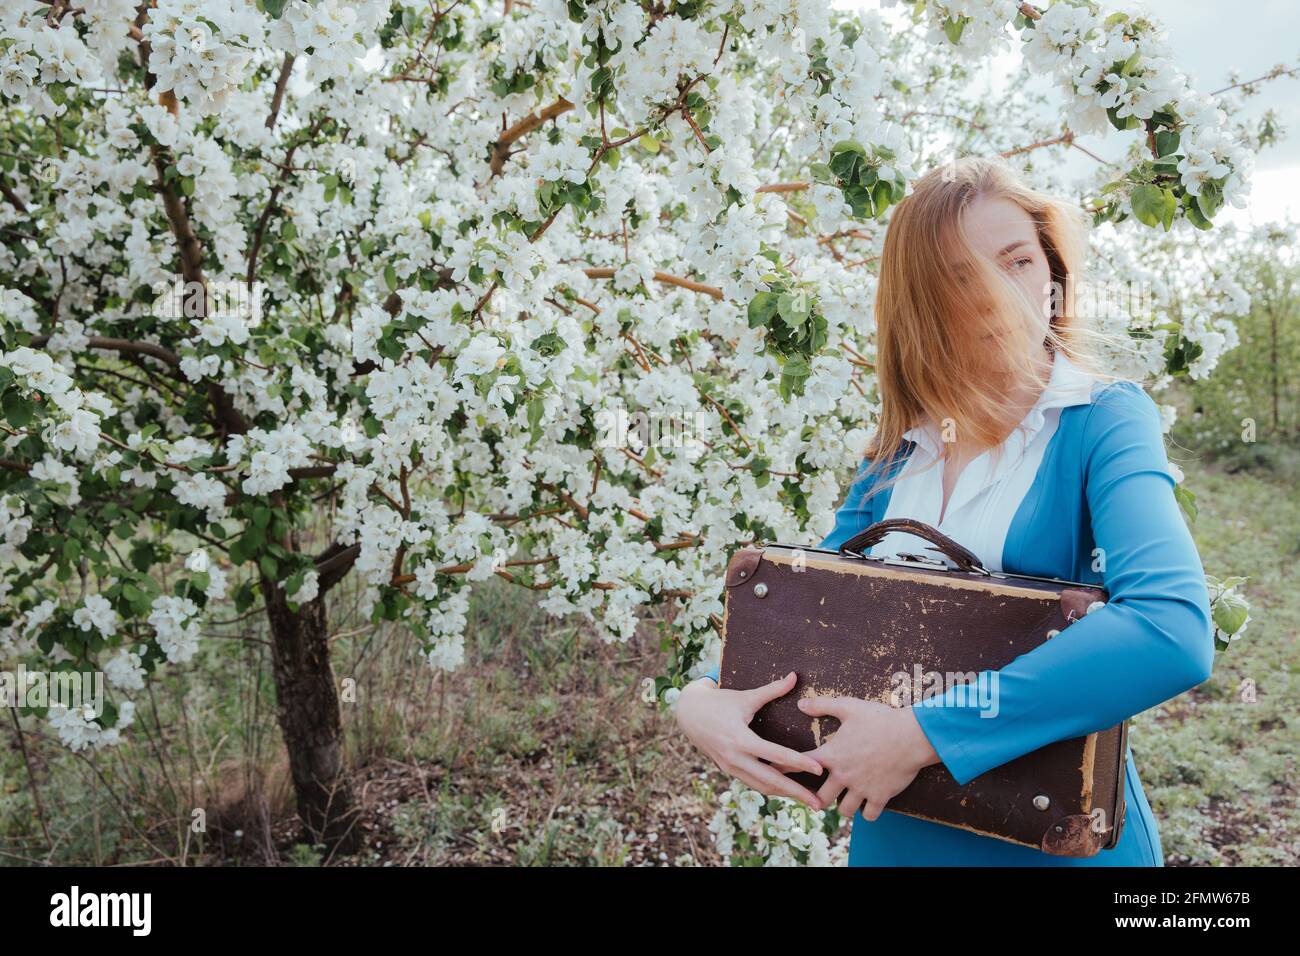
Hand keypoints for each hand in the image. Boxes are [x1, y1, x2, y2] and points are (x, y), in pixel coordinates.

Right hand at [675, 671, 825, 809]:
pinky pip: (752, 783)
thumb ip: (771, 690)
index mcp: (740, 740)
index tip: (820, 770)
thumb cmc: (718, 702)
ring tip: (806, 800)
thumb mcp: (744, 697)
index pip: (777, 756)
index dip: (800, 763)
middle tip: (818, 803)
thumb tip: (795, 676)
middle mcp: (735, 758)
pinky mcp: (728, 770)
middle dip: (795, 793)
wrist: (688, 713)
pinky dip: (770, 788)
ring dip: (784, 794)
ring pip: (761, 786)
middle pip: (771, 781)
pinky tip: (785, 790)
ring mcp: (730, 767)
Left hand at [798, 696, 940, 820]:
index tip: (773, 774)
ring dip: (844, 806)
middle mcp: (843, 775)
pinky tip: (868, 806)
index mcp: (832, 754)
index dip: (784, 769)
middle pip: (821, 798)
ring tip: (845, 801)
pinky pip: (869, 815)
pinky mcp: (880, 796)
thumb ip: (822, 706)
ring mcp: (862, 788)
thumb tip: (801, 704)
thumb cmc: (879, 719)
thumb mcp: (849, 706)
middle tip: (821, 794)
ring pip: (845, 810)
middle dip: (818, 797)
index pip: (799, 764)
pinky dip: (868, 812)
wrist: (911, 735)